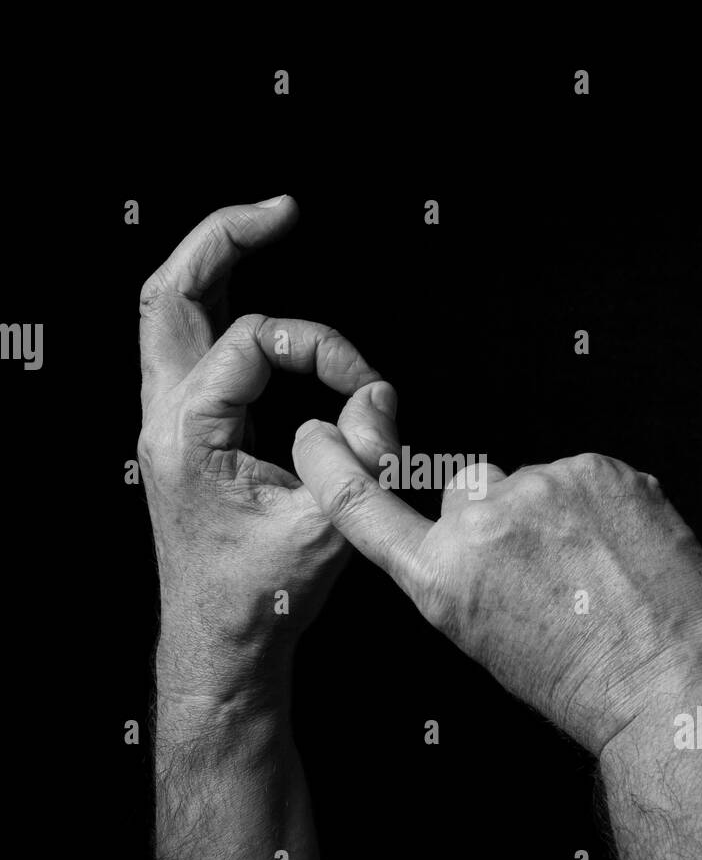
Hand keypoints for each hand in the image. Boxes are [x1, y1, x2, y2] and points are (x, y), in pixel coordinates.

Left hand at [138, 197, 398, 699]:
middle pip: (169, 294)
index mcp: (187, 433)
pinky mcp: (186, 437)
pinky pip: (193, 350)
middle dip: (222, 239)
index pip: (258, 340)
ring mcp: (169, 426)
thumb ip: (363, 459)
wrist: (223, 648)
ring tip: (264, 231)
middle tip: (281, 211)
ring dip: (213, 268)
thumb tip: (378, 399)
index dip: (324, 347)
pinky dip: (225, 314)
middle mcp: (165, 420)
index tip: (368, 389)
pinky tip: (261, 307)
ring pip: (169, 315)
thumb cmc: (261, 602)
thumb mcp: (326, 531)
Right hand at [291, 412, 701, 754]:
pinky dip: (603, 503)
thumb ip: (459, 571)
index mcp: (441, 577)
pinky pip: (586, 474)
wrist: (668, 685)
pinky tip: (624, 550)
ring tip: (598, 570)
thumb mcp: (484, 638)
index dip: (332, 464)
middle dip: (497, 513)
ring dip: (557, 508)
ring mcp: (542, 486)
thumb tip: (474, 519)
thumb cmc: (580, 683)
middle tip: (550, 569)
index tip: (314, 436)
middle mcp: (479, 522)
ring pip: (534, 480)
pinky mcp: (599, 468)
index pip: (364, 505)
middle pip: (468, 486)